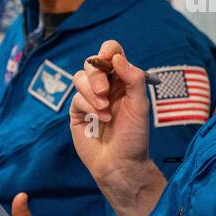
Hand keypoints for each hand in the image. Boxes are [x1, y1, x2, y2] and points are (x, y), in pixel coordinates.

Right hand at [69, 40, 156, 181]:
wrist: (120, 164)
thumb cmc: (134, 137)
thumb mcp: (140, 106)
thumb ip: (133, 79)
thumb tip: (117, 57)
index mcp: (122, 80)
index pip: (111, 54)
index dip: (108, 51)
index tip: (109, 60)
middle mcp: (105, 86)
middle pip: (91, 63)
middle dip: (97, 75)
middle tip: (104, 91)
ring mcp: (89, 99)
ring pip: (79, 78)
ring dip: (91, 91)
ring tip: (104, 109)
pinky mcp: (77, 112)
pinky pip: (76, 98)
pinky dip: (87, 106)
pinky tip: (100, 119)